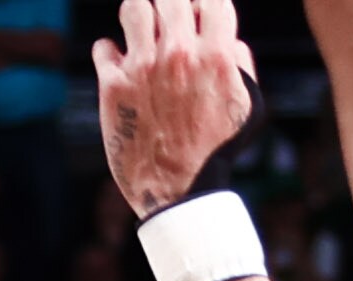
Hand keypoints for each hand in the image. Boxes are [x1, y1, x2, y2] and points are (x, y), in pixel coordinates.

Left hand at [95, 0, 255, 217]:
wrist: (180, 190)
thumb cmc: (218, 149)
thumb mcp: (249, 102)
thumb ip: (240, 61)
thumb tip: (225, 37)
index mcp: (216, 52)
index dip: (203, 1)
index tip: (196, 14)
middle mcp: (179, 53)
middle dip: (168, 2)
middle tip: (164, 16)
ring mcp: (143, 68)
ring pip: (134, 8)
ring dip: (137, 10)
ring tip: (139, 24)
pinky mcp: (113, 89)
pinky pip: (104, 48)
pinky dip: (108, 49)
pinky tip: (115, 59)